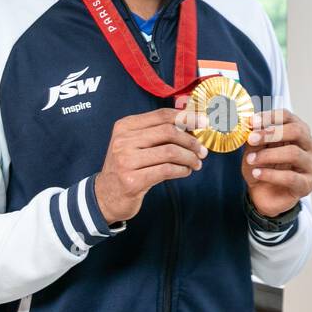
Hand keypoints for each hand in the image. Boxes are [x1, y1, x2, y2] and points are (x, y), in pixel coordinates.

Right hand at [94, 108, 209, 222]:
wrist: (106, 195)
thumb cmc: (128, 167)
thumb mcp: (136, 144)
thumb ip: (158, 131)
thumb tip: (191, 122)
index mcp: (126, 126)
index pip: (162, 115)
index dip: (187, 117)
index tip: (204, 123)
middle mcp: (123, 140)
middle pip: (168, 132)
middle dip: (191, 140)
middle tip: (202, 150)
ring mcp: (126, 161)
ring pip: (170, 152)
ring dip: (189, 157)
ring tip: (196, 163)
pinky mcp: (132, 180)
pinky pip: (166, 170)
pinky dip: (181, 170)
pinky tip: (185, 171)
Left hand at [241, 108, 311, 216]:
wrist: (262, 195)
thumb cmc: (262, 167)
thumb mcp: (253, 150)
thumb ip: (254, 137)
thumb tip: (249, 124)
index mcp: (297, 131)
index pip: (287, 117)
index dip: (270, 117)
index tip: (251, 121)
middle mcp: (309, 145)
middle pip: (297, 131)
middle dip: (272, 133)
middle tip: (252, 139)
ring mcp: (310, 165)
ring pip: (294, 153)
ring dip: (268, 155)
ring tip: (251, 160)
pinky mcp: (307, 184)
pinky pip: (291, 177)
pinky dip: (271, 174)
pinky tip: (257, 173)